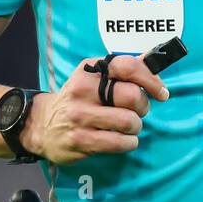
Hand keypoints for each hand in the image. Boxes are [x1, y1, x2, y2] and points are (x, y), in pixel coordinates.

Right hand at [21, 51, 169, 165]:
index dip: (150, 79)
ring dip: (136, 127)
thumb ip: (122, 70)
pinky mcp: (80, 140)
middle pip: (132, 96)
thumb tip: (152, 59)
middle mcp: (83, 90)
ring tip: (128, 127)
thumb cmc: (78, 99)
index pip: (127, 66)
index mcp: (90, 70)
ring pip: (129, 122)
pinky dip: (129, 143)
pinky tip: (123, 140)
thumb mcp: (93, 77)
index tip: (160, 92)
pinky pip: (119, 143)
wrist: (42, 125)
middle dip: (143, 106)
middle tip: (138, 111)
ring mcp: (80, 116)